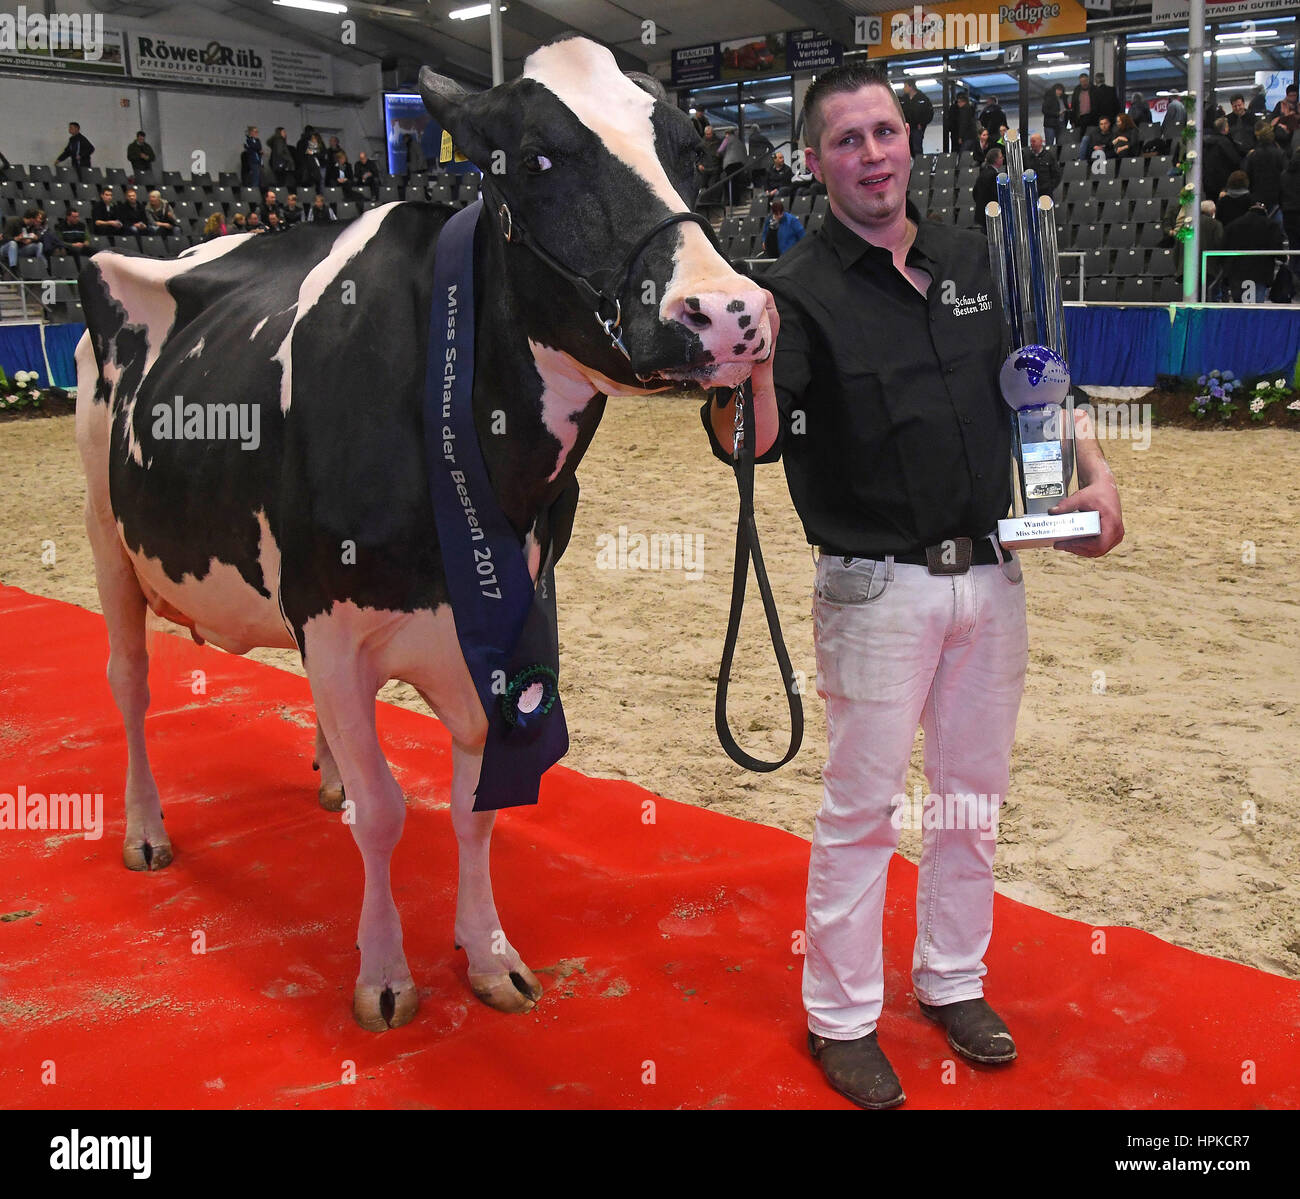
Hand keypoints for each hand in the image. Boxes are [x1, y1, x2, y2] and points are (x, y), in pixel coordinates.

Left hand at [1049, 408, 1123, 556]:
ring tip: (1060, 543)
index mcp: (1107, 508)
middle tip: (1058, 542)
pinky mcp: (1110, 540)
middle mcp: (1115, 524)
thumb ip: (1082, 440)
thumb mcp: (1086, 461)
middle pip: (1096, 545)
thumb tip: (1078, 416)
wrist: (1106, 487)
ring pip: (1095, 550)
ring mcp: (1115, 534)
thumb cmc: (1095, 477)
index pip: (1096, 529)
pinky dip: (1082, 550)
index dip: (1076, 529)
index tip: (1058, 526)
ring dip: (1078, 549)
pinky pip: (1095, 550)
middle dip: (1077, 546)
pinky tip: (1068, 545)